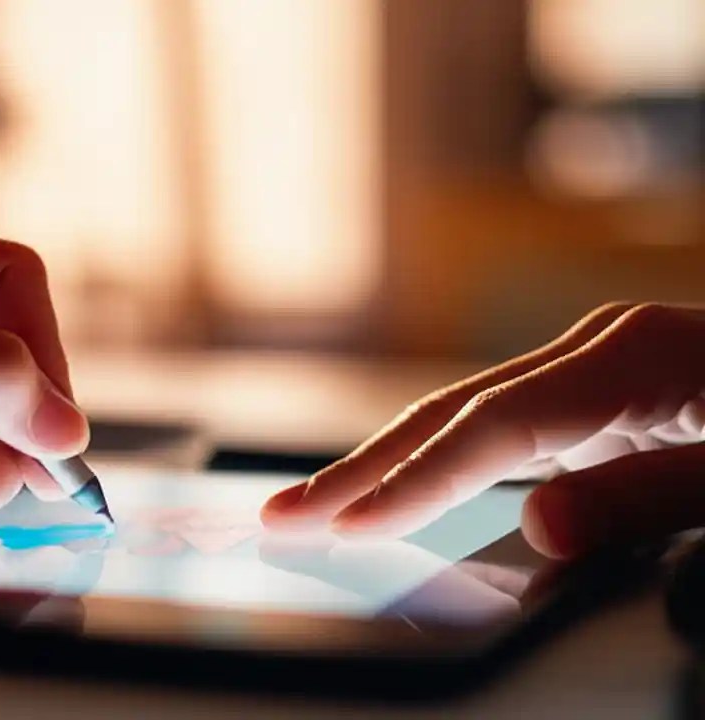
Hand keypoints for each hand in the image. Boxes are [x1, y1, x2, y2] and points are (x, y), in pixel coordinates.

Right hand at [261, 303, 704, 558]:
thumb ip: (650, 495)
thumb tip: (534, 523)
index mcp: (636, 360)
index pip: (494, 427)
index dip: (413, 478)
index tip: (343, 523)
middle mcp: (604, 352)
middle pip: (457, 412)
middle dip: (364, 467)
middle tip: (281, 513)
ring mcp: (601, 368)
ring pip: (468, 418)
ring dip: (388, 465)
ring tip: (316, 505)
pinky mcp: (603, 391)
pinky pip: (502, 428)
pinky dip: (441, 462)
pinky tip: (405, 487)